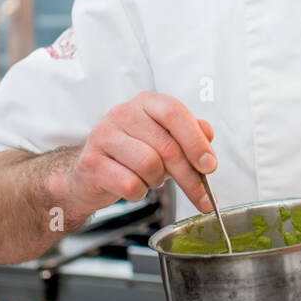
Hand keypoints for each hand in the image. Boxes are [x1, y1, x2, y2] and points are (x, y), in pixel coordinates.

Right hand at [65, 91, 217, 215]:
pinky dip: (139, 193)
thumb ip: (190, 133)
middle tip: (204, 198)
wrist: (90, 173)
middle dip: (190, 178)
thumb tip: (208, 135)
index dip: (196, 141)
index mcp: (146, 102)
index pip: (175, 112)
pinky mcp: (91, 162)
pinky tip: (135, 187)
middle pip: (167, 147)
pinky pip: (130, 184)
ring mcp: (104, 136)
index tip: (210, 166)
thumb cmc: (134, 154)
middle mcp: (123, 113)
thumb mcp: (166, 140)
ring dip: (157, 181)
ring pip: (149, 165)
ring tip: (152, 179)